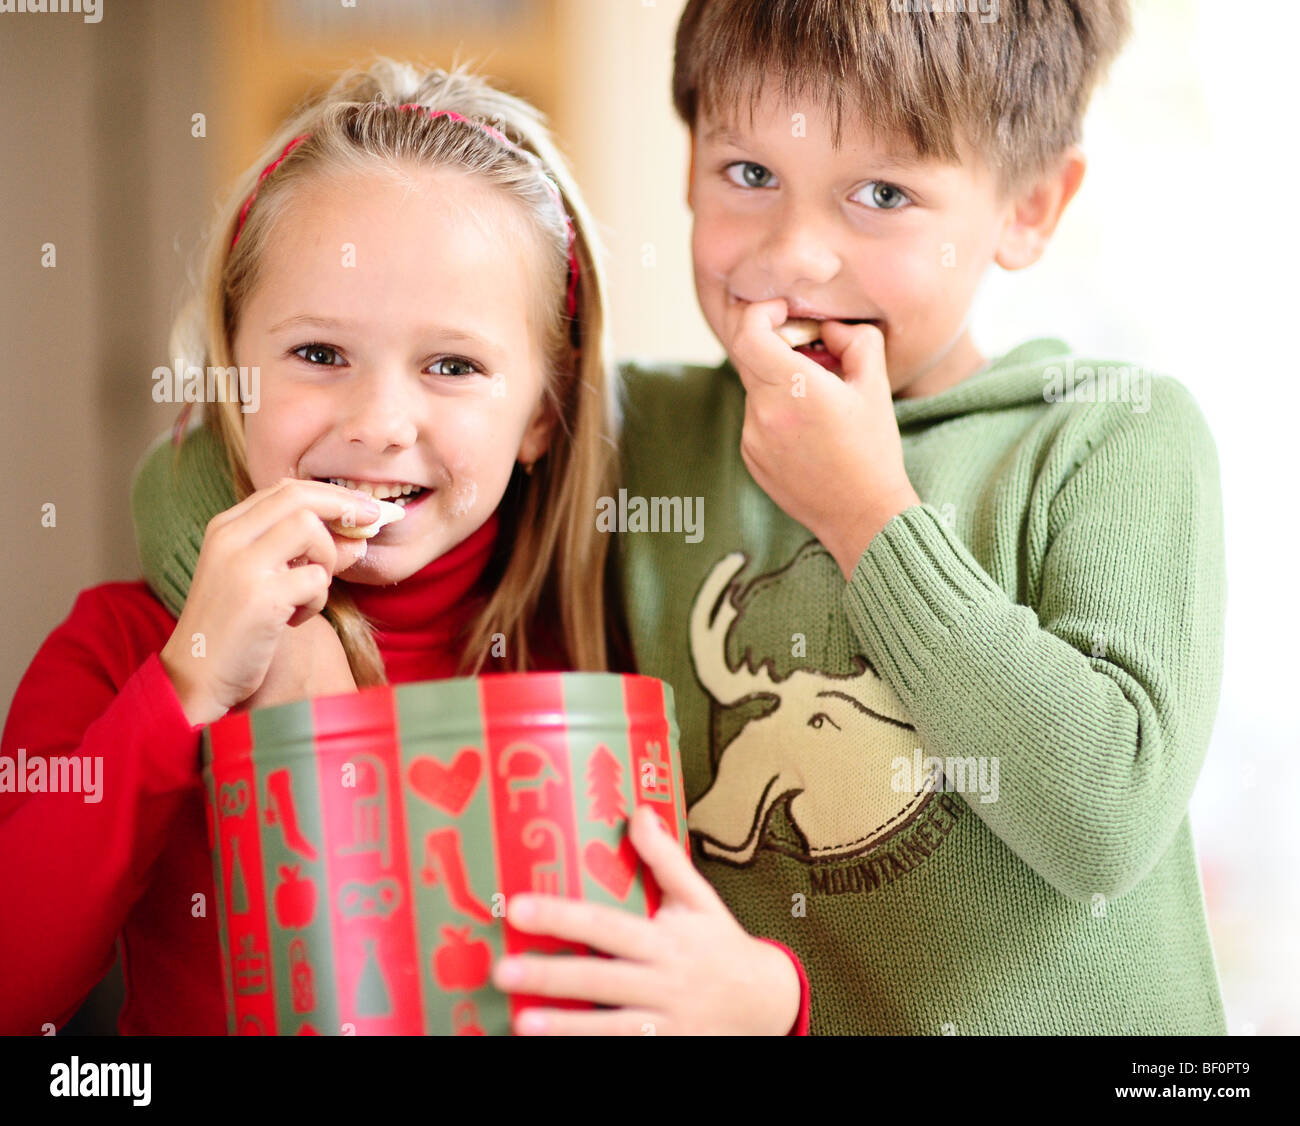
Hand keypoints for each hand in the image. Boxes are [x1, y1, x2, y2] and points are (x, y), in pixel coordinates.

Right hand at [159, 477, 378, 725]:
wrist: (196, 677)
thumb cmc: (236, 629)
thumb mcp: (265, 579)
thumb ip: (302, 553)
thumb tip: (357, 537)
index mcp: (226, 528)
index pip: (286, 490)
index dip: (332, 495)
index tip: (364, 508)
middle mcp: (230, 538)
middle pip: (300, 497)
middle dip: (345, 507)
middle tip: (371, 523)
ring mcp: (242, 565)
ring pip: (310, 530)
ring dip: (327, 561)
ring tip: (309, 593)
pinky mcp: (260, 596)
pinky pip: (316, 579)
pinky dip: (318, 600)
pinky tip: (295, 619)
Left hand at [490, 805, 801, 1034]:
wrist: (767, 1003)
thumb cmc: (722, 944)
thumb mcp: (699, 898)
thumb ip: (665, 858)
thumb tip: (639, 810)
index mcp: (665, 938)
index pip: (605, 924)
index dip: (561, 916)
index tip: (518, 906)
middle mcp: (662, 981)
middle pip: (599, 978)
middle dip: (550, 974)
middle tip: (502, 969)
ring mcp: (664, 1022)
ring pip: (609, 1027)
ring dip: (564, 1026)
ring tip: (521, 1022)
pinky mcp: (667, 1050)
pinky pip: (626, 1050)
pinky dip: (591, 1049)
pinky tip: (554, 1048)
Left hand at [724, 298, 920, 577]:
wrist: (862, 515)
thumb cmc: (873, 451)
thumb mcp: (875, 386)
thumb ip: (854, 340)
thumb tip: (828, 327)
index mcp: (794, 390)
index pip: (749, 333)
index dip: (760, 311)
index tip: (782, 310)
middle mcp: (764, 413)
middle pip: (747, 356)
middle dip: (771, 340)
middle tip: (803, 343)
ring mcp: (752, 437)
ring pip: (755, 387)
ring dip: (778, 379)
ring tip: (817, 397)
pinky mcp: (750, 455)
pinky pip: (756, 416)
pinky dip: (775, 408)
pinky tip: (808, 428)